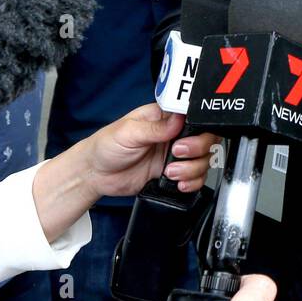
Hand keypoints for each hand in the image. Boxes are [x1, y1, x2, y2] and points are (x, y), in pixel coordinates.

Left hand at [78, 103, 217, 199]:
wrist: (96, 175)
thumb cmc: (106, 146)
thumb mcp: (128, 132)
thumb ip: (154, 128)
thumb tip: (178, 119)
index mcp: (164, 117)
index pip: (194, 117)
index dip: (197, 129)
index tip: (181, 141)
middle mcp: (173, 135)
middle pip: (205, 139)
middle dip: (197, 150)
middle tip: (177, 155)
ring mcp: (175, 155)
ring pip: (203, 161)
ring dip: (191, 170)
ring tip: (170, 172)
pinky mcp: (173, 174)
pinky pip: (195, 178)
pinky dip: (192, 183)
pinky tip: (177, 183)